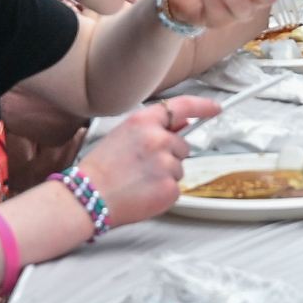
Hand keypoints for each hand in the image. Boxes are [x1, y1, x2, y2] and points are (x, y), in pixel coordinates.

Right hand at [72, 95, 223, 226]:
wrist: (87, 197)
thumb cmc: (101, 169)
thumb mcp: (124, 135)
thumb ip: (155, 127)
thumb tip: (184, 122)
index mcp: (144, 121)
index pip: (183, 105)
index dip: (203, 106)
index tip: (214, 109)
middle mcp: (158, 139)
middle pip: (182, 146)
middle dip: (170, 155)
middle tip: (143, 167)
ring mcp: (166, 164)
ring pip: (179, 168)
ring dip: (166, 175)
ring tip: (139, 180)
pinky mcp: (170, 188)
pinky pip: (176, 188)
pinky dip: (163, 192)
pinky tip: (143, 193)